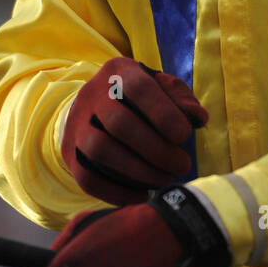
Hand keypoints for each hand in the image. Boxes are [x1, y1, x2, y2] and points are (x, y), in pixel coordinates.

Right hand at [61, 57, 208, 206]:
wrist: (93, 107)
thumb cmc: (138, 98)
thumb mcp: (159, 86)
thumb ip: (180, 97)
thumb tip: (198, 118)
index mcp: (118, 71)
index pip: (138, 89)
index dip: (163, 113)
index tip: (185, 136)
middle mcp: (91, 94)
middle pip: (119, 123)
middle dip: (156, 149)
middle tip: (182, 165)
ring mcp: (76, 124)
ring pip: (101, 150)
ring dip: (138, 171)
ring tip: (166, 179)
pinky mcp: (69, 153)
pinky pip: (87, 178)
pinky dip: (117, 192)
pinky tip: (142, 195)